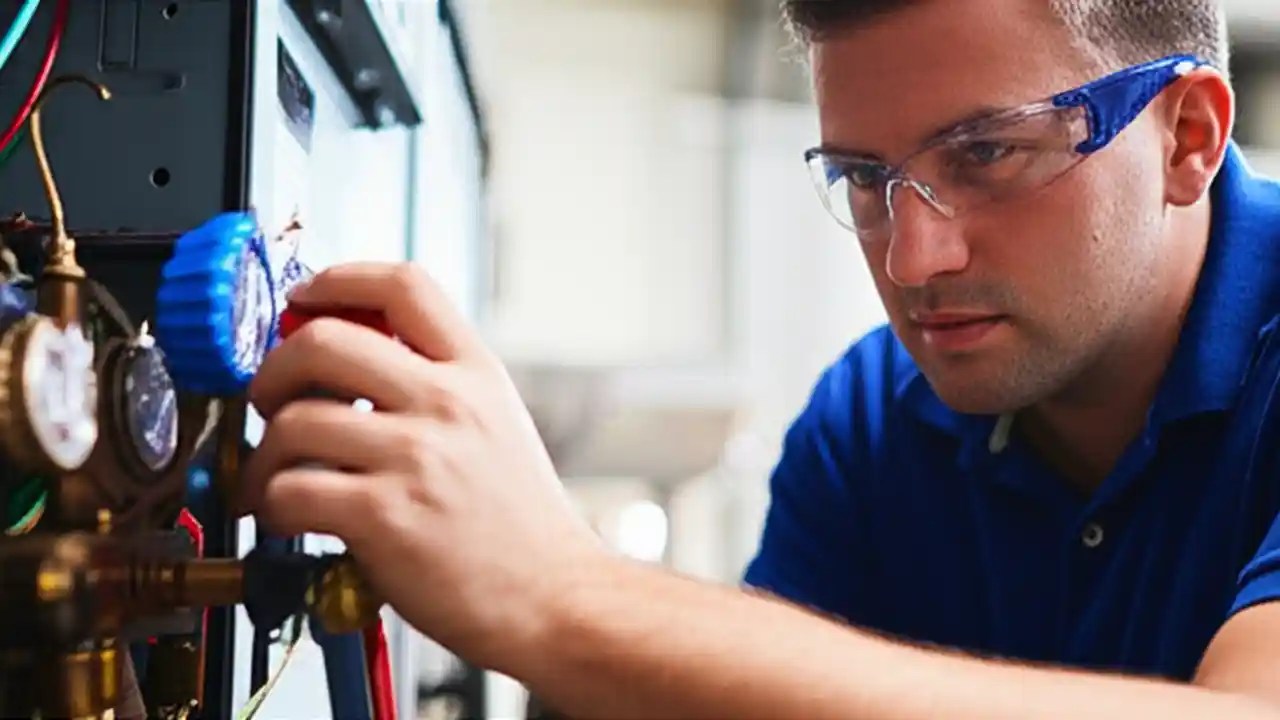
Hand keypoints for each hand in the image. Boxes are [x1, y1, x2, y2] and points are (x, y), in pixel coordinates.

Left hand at [241, 262, 605, 668]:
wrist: (555, 598)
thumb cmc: (525, 527)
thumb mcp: (499, 425)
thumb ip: (440, 387)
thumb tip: (355, 365)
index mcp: (476, 375)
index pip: (402, 285)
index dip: (338, 279)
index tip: (305, 298)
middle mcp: (447, 404)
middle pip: (324, 340)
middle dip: (274, 369)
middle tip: (270, 399)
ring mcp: (417, 458)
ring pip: (294, 420)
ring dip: (263, 453)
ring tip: (273, 478)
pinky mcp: (386, 517)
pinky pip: (291, 490)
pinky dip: (271, 504)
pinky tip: (286, 518)